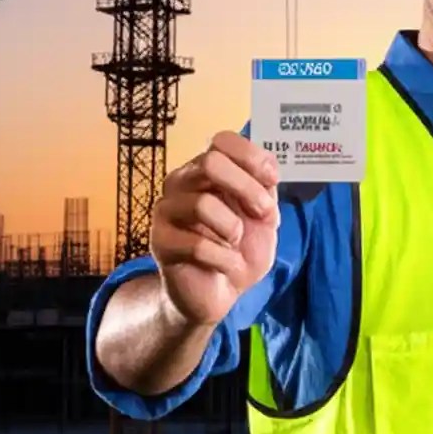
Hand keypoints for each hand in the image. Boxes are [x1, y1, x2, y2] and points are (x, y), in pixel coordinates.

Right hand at [150, 130, 280, 326]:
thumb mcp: (262, 215)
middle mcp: (181, 182)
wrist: (218, 294)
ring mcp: (166, 210)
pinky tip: (226, 265)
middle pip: (210, 162)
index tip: (272, 182)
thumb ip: (264, 187)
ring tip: (236, 244)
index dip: (252, 157)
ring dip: (233, 228)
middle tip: (263, 215)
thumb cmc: (239, 249)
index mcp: (206, 169)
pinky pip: (197, 244)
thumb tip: (267, 169)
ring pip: (203, 203)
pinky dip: (224, 259)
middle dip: (247, 189)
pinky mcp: (160, 242)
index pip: (222, 140)